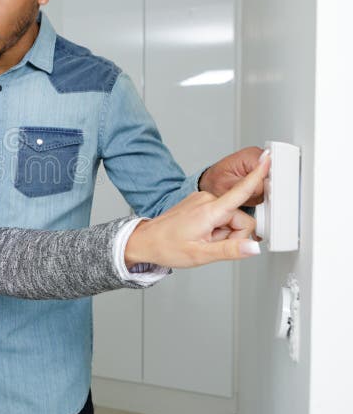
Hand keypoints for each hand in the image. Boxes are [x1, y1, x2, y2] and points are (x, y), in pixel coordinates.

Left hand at [125, 152, 269, 268]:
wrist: (145, 241)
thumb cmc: (166, 246)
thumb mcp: (200, 255)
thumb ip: (230, 250)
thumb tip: (254, 247)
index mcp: (209, 210)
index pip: (241, 191)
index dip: (257, 175)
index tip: (268, 159)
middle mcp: (207, 200)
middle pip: (240, 218)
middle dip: (232, 235)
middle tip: (211, 244)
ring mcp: (202, 200)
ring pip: (230, 218)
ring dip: (222, 232)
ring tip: (203, 239)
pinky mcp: (199, 202)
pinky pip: (219, 215)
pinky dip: (215, 227)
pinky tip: (201, 234)